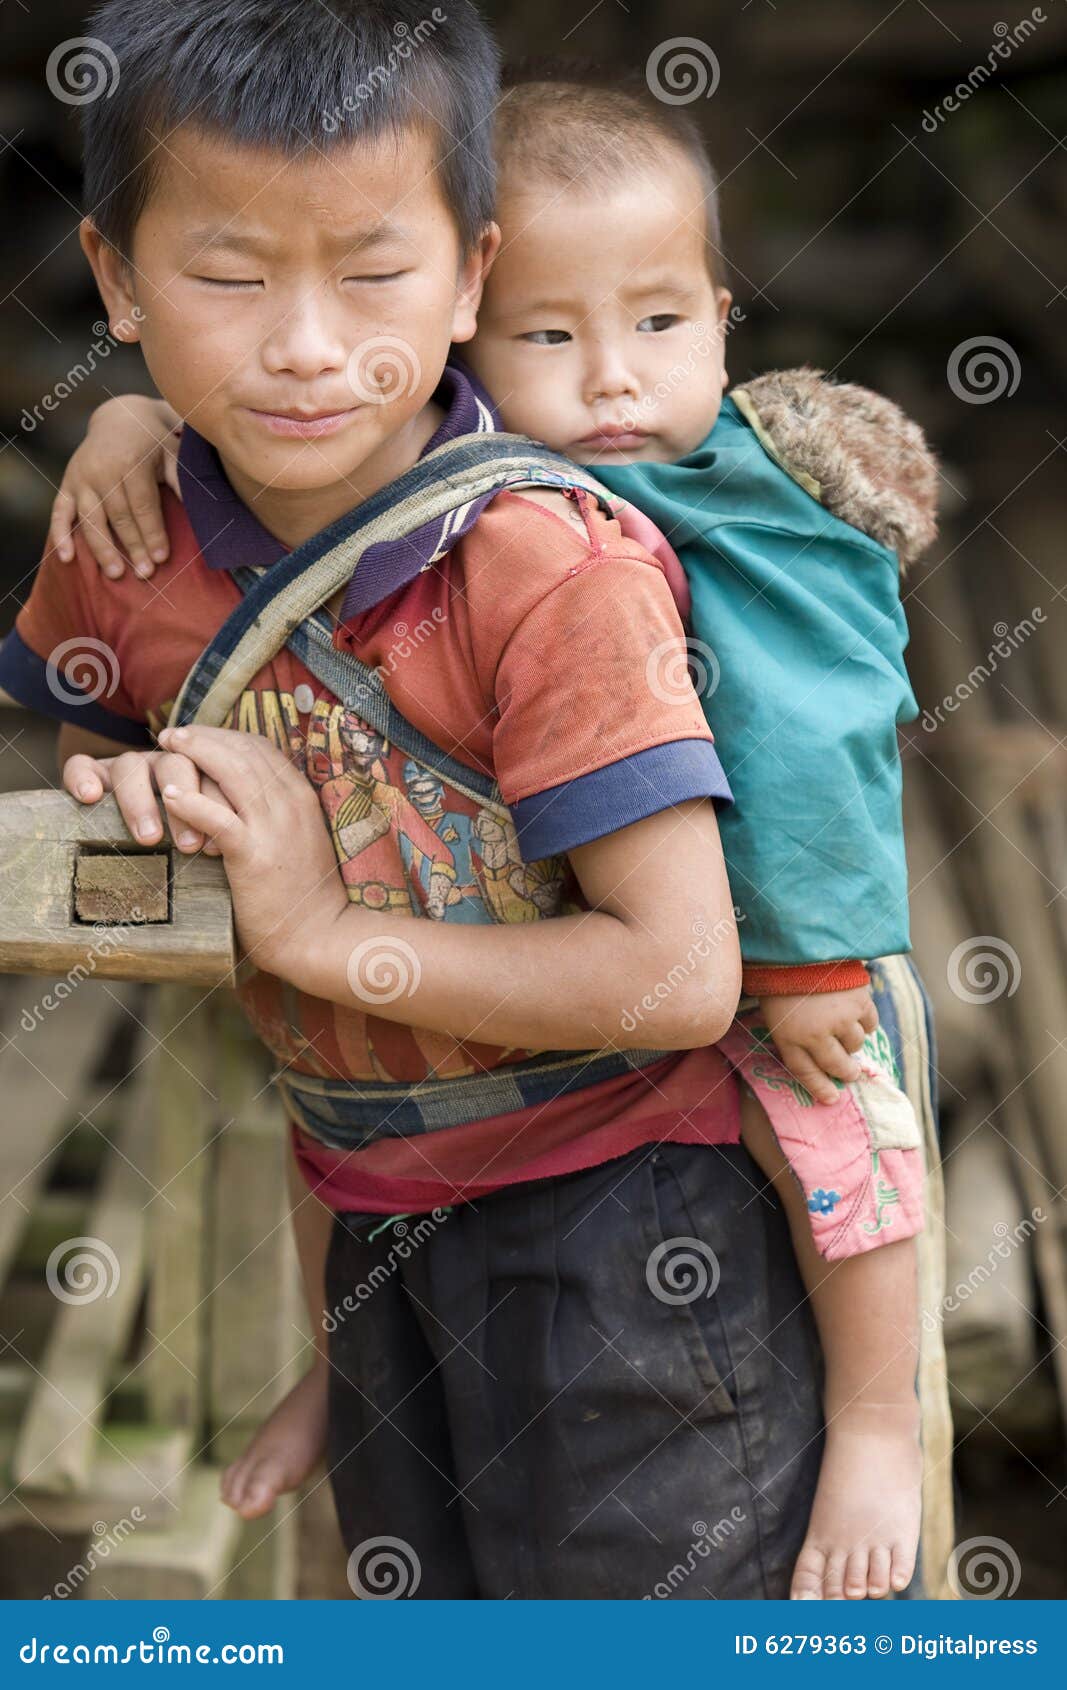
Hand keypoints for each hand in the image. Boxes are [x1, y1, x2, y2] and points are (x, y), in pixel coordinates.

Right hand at [48, 395, 181, 578]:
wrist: (119, 417)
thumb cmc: (154, 441)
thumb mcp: (173, 453)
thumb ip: (182, 480)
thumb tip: (198, 512)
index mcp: (131, 461)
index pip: (142, 505)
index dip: (152, 533)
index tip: (161, 558)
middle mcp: (102, 470)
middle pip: (118, 516)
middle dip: (132, 547)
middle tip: (144, 574)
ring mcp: (81, 477)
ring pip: (90, 519)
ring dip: (102, 549)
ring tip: (115, 574)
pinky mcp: (67, 483)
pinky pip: (59, 511)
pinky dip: (60, 535)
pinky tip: (67, 559)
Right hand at [62, 743, 221, 854]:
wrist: (133, 865)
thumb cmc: (190, 856)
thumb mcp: (210, 845)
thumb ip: (226, 834)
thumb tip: (241, 849)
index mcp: (198, 774)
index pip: (208, 767)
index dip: (216, 798)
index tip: (221, 839)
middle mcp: (162, 767)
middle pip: (174, 764)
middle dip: (185, 803)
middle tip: (191, 846)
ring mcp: (127, 770)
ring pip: (130, 766)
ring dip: (141, 800)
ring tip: (150, 838)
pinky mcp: (90, 776)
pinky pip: (81, 765)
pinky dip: (82, 776)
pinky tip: (90, 797)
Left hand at [155, 724, 347, 979]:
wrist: (319, 936)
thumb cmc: (301, 895)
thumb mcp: (297, 841)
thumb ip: (274, 814)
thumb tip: (241, 796)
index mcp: (300, 798)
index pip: (261, 748)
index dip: (225, 735)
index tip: (197, 736)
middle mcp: (290, 804)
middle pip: (243, 751)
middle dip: (204, 736)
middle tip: (171, 733)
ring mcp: (274, 828)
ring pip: (231, 772)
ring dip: (195, 753)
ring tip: (166, 747)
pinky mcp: (254, 856)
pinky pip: (219, 818)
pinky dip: (192, 802)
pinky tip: (169, 795)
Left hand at [758, 985, 878, 1105]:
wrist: (798, 944)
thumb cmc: (781, 977)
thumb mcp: (775, 1011)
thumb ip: (792, 1034)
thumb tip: (816, 1058)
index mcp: (789, 1037)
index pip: (806, 1073)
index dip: (820, 1088)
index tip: (832, 1099)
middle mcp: (816, 1034)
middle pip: (837, 1065)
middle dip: (846, 1073)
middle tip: (850, 1073)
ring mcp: (840, 1019)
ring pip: (856, 1044)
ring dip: (851, 1040)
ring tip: (843, 1027)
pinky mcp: (859, 1002)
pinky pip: (870, 1023)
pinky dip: (865, 1022)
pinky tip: (855, 1012)